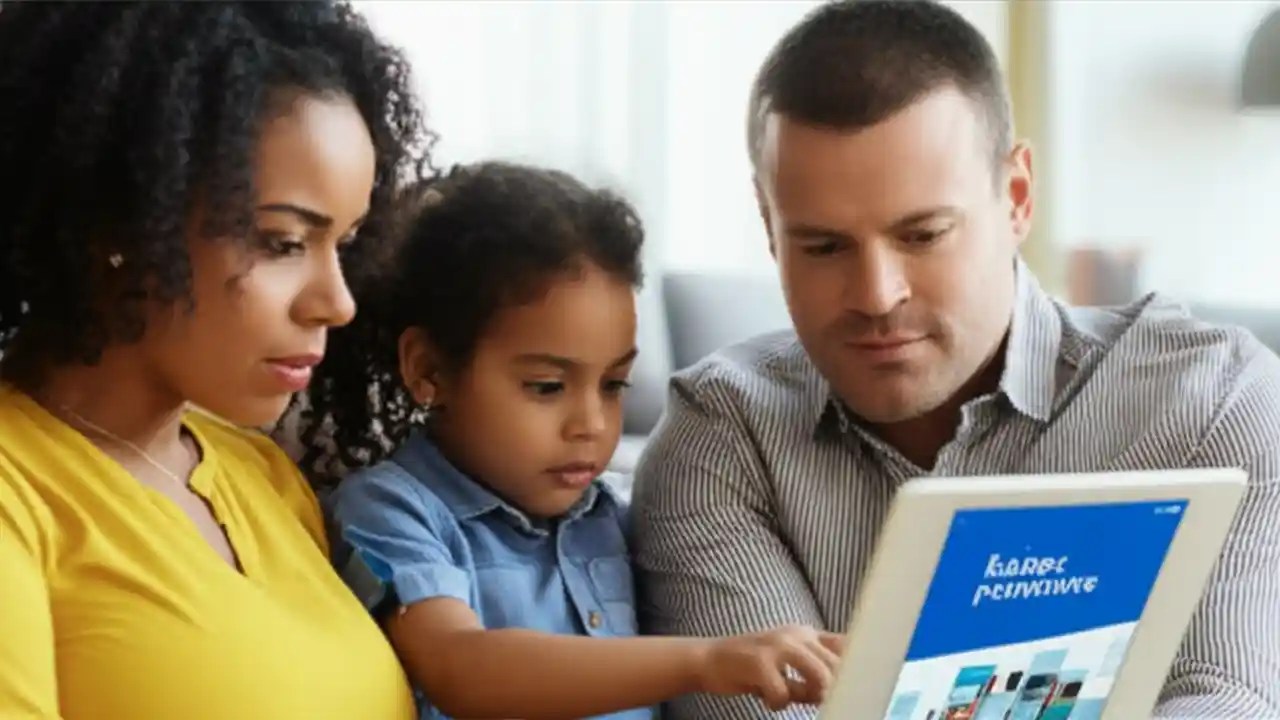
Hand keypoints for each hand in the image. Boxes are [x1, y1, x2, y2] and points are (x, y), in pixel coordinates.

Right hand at [694, 624, 844, 710]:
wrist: (708, 659)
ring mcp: (778, 646)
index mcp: (805, 634)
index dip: (859, 665)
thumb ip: (813, 675)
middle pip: (838, 666)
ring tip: (790, 696)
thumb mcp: (787, 665)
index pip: (846, 645)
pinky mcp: (759, 661)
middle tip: (814, 699)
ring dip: (811, 696)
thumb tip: (842, 693)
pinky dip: (776, 703)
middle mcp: (796, 635)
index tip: (862, 684)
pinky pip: (783, 693)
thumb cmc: (751, 668)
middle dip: (833, 690)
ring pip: (820, 678)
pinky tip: (764, 697)